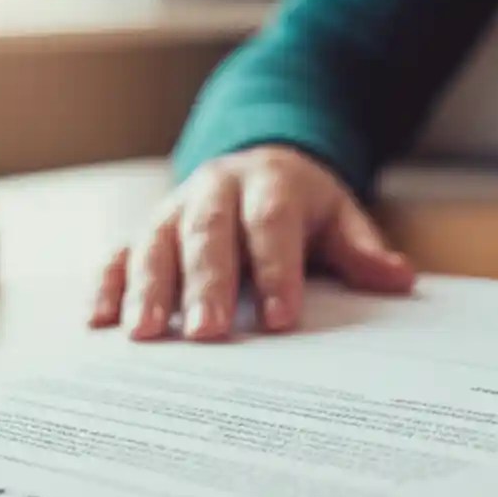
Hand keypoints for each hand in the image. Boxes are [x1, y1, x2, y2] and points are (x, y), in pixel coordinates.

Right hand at [91, 145, 413, 339]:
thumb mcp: (338, 216)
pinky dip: (107, 286)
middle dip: (206, 284)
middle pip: (207, 233)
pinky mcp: (143, 231)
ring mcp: (173, 210)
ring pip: (155, 243)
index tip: (280, 319)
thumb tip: (399, 281)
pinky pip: (118, 255)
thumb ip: (360, 249)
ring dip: (147, 289)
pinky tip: (98, 324)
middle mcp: (214, 190)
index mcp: (269, 183)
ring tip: (144, 335)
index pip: (271, 225)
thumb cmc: (299, 204)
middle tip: (207, 334)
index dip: (276, 270)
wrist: (255, 161)